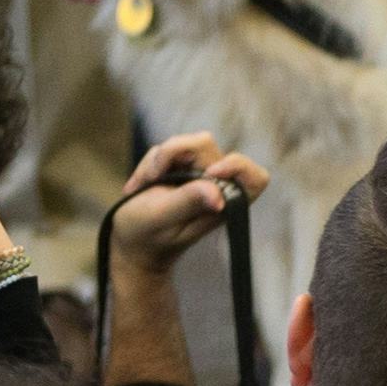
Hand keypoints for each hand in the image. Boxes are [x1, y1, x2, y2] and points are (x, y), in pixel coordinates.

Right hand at [111, 134, 269, 276]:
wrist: (131, 242)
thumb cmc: (146, 235)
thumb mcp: (162, 218)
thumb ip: (188, 202)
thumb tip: (219, 195)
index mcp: (222, 204)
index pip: (255, 179)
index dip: (237, 166)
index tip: (210, 172)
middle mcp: (215, 186)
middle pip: (204, 144)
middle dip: (172, 154)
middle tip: (151, 178)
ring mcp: (199, 174)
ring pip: (184, 143)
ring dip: (157, 160)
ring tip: (143, 185)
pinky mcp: (183, 167)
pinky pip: (169, 149)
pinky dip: (152, 163)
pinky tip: (141, 184)